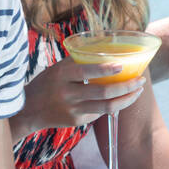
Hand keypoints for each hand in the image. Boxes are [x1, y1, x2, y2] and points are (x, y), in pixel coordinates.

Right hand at [18, 58, 146, 135]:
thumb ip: (79, 61)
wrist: (28, 110)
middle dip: (127, 87)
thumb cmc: (48, 83)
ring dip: (127, 99)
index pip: (86, 71)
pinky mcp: (76, 121)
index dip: (105, 69)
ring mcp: (72, 109)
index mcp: (62, 74)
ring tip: (138, 91)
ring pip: (107, 107)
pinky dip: (112, 105)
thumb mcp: (58, 68)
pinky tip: (120, 99)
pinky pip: (99, 113)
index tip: (121, 64)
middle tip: (141, 80)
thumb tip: (108, 47)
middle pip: (103, 92)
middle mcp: (67, 93)